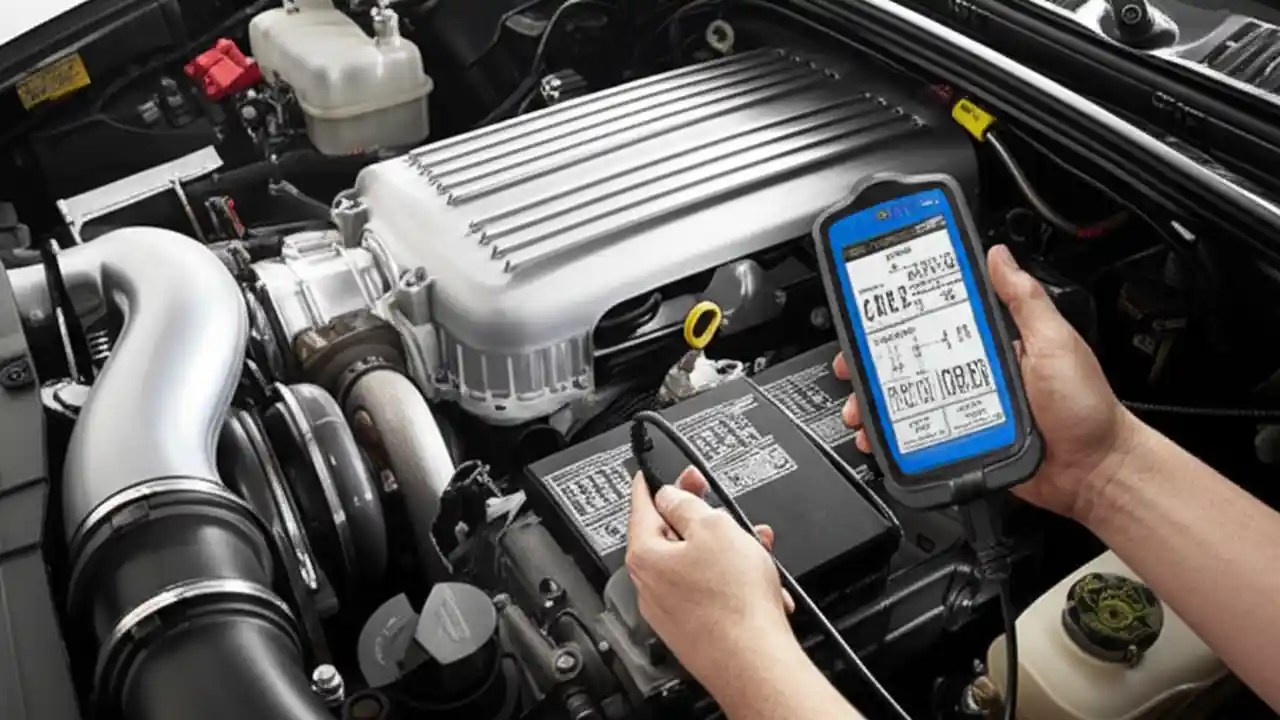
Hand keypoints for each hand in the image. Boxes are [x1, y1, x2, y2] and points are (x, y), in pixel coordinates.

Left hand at [625, 468, 793, 695]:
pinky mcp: (693, 629)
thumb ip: (687, 504)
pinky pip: (710, 592)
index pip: (641, 507)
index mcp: (645, 556)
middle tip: (720, 505)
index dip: (651, 482)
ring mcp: (671, 611)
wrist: (756, 662)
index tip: (648, 472)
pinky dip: (733, 580)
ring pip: (697, 564)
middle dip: (704, 519)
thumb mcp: (714, 528)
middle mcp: (651, 586)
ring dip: (726, 549)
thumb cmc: (734, 604)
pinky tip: (758, 581)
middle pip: (672, 536)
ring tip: (754, 546)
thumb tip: (671, 496)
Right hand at [835, 244, 1140, 523]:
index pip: (937, 321)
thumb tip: (999, 256)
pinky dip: (891, 439)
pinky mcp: (960, 441)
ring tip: (858, 407)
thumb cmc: (1085, 408)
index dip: (900, 317)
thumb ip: (1024, 300)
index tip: (871, 311)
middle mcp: (974, 373)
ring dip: (874, 402)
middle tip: (851, 364)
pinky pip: (918, 436)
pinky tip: (877, 438)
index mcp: (992, 343)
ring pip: (905, 400)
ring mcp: (964, 409)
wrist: (1094, 472)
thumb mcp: (1056, 341)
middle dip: (872, 362)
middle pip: (910, 361)